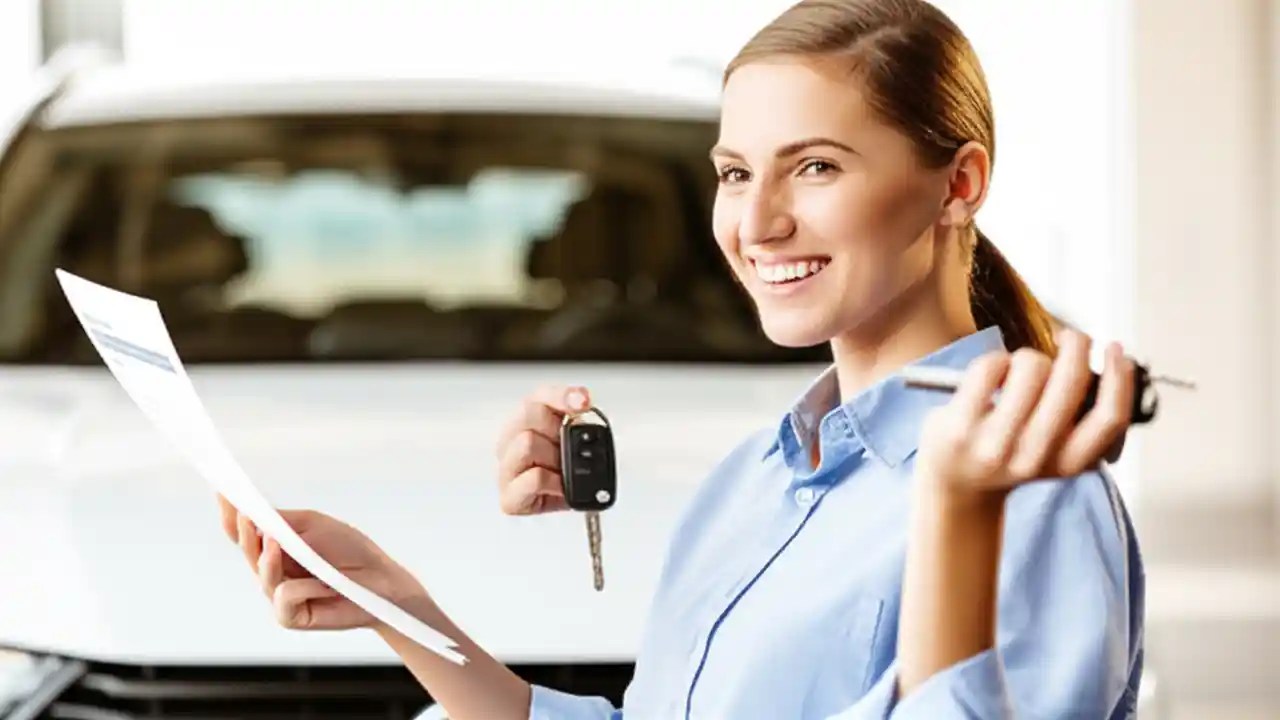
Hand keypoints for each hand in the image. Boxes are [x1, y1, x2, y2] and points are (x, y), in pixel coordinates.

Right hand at [217, 497, 425, 630]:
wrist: (382, 581)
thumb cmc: (351, 551)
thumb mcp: (314, 526)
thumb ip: (282, 521)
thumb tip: (251, 514)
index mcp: (278, 547)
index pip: (246, 531)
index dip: (232, 513)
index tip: (223, 489)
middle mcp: (274, 571)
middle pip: (247, 551)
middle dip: (244, 531)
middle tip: (245, 514)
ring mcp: (280, 596)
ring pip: (262, 574)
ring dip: (272, 558)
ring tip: (279, 544)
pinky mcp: (290, 616)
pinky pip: (284, 596)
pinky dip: (303, 587)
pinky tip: (323, 585)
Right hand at [494, 384, 591, 514]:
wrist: (575, 503)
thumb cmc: (572, 469)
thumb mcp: (580, 437)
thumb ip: (577, 416)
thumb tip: (581, 403)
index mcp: (527, 419)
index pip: (541, 395)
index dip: (562, 396)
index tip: (583, 402)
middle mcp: (511, 439)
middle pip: (529, 414)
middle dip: (557, 431)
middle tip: (570, 447)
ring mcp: (506, 468)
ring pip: (527, 443)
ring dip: (554, 458)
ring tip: (562, 470)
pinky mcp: (509, 497)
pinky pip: (534, 478)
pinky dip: (554, 482)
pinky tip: (559, 486)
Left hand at [916, 330, 1133, 497]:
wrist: (953, 484)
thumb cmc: (1007, 454)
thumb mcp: (1053, 451)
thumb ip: (1078, 420)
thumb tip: (1103, 363)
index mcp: (1066, 464)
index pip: (1108, 419)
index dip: (1119, 378)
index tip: (1115, 351)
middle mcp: (1032, 456)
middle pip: (1071, 381)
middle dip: (1076, 346)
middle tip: (1069, 338)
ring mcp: (994, 443)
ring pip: (1032, 367)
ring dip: (1028, 357)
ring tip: (1017, 371)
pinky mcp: (959, 425)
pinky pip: (990, 365)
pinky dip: (995, 359)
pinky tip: (992, 374)